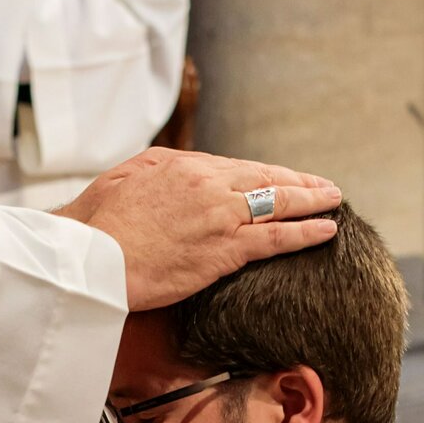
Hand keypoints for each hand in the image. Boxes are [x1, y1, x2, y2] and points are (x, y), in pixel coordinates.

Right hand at [60, 148, 340, 309]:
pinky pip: (277, 237)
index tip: (280, 178)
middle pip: (264, 178)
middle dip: (298, 181)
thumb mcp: (122, 180)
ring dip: (311, 201)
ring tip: (332, 201)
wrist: (91, 257)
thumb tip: (167, 175)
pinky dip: (306, 231)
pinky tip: (326, 230)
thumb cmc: (95, 225)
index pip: (235, 167)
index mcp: (181, 165)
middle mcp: (207, 182)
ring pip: (278, 202)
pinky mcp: (225, 248)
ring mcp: (219, 214)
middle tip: (322, 185)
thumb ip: (153, 173)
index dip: (263, 174)